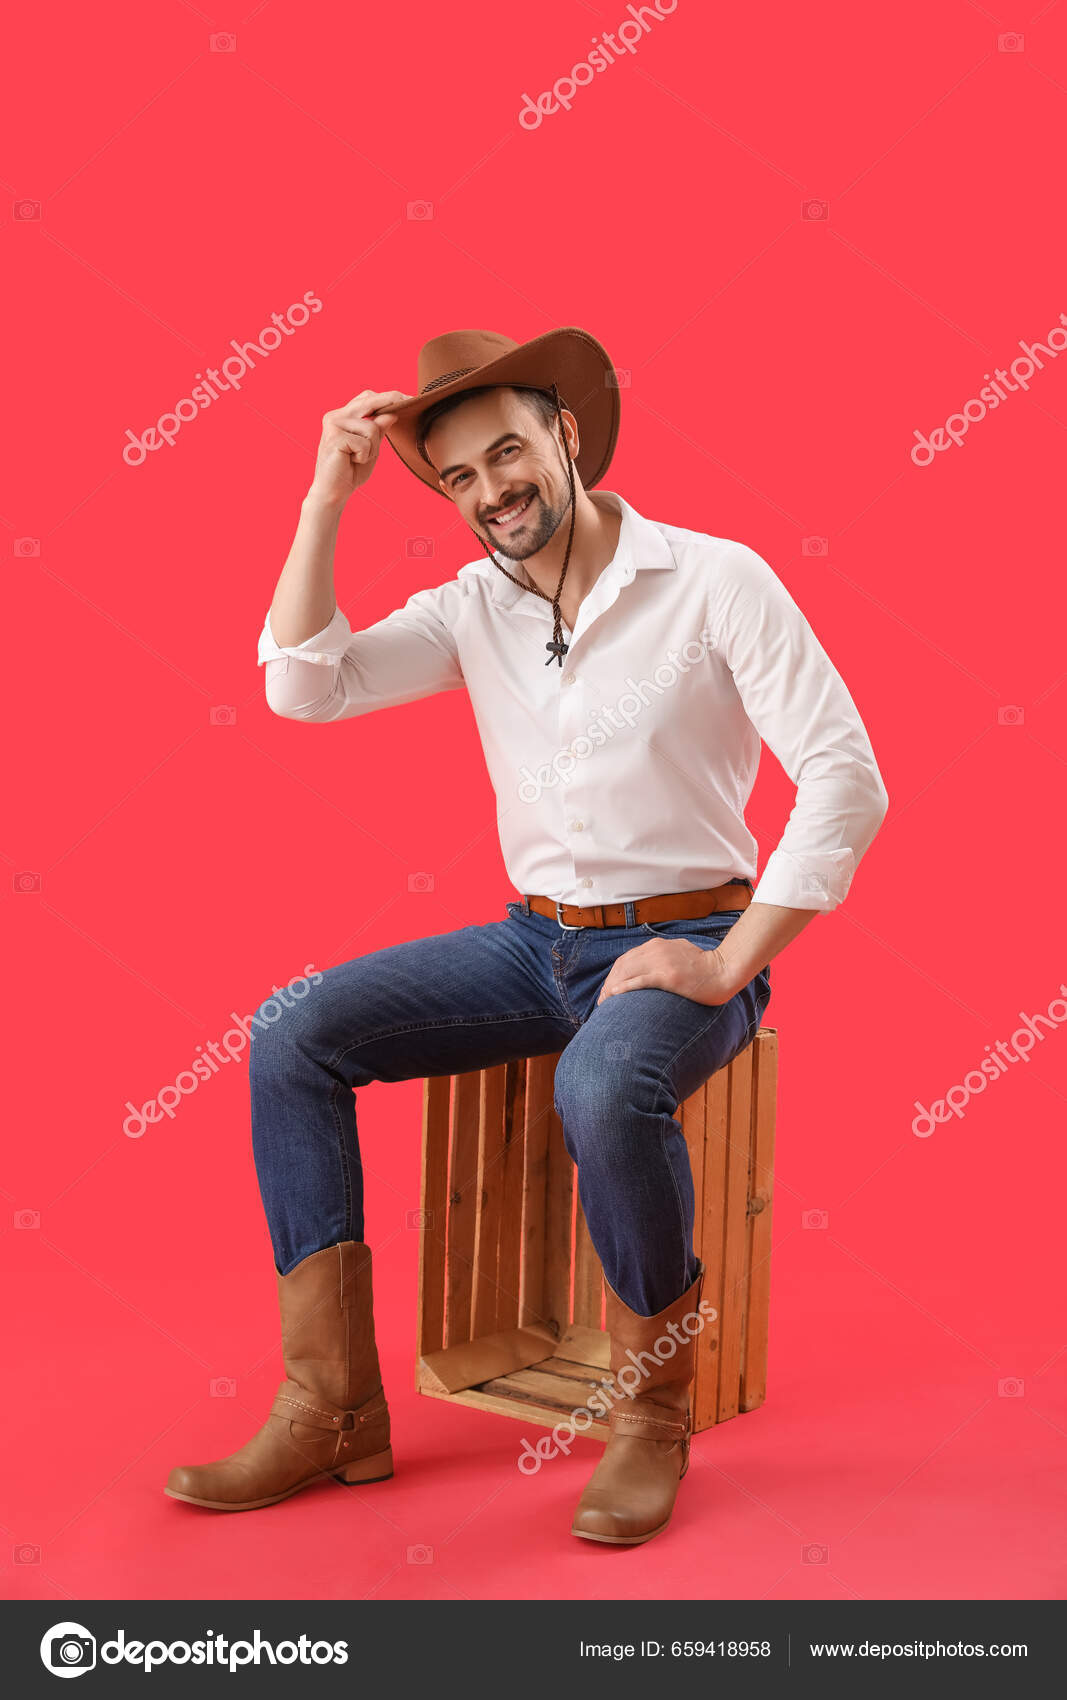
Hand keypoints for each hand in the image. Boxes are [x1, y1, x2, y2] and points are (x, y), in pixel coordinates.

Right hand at [307, 388, 412, 505]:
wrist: (333, 492)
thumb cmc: (350, 471)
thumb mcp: (371, 448)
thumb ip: (378, 430)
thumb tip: (392, 413)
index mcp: (342, 416)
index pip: (366, 399)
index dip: (387, 397)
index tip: (407, 397)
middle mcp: (336, 416)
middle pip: (369, 402)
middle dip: (390, 402)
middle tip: (409, 399)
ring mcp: (333, 425)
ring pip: (371, 428)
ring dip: (372, 448)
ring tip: (358, 458)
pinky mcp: (335, 437)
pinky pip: (364, 443)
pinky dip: (364, 456)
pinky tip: (352, 462)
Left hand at [595, 936, 740, 1008]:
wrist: (724, 970)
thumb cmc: (705, 967)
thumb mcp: (680, 954)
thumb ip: (664, 957)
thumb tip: (652, 968)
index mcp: (658, 946)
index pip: (627, 959)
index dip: (614, 975)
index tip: (609, 989)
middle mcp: (656, 951)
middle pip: (622, 966)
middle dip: (608, 983)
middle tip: (602, 1000)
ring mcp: (661, 962)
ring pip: (626, 973)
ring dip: (611, 988)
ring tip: (604, 1003)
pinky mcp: (667, 976)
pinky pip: (638, 981)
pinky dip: (623, 989)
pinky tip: (614, 997)